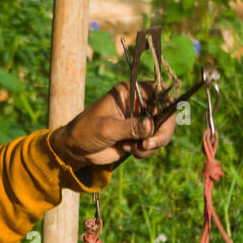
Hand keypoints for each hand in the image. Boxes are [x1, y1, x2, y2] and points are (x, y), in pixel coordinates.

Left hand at [49, 81, 178, 170]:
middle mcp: (137, 105)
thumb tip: (151, 125)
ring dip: (152, 144)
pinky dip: (146, 151)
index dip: (166, 103)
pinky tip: (130, 151)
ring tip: (134, 149)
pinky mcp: (138, 137)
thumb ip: (130, 127)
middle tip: (149, 144)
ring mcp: (139, 121)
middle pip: (165, 113)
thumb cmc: (86, 132)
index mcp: (129, 93)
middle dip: (162, 131)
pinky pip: (153, 143)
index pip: (157, 91)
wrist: (76, 150)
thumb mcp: (107, 128)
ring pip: (161, 131)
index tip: (161, 118)